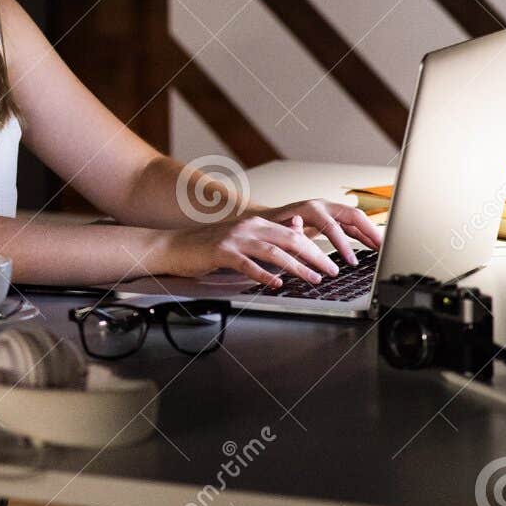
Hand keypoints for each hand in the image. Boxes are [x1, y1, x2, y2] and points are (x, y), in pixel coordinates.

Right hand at [152, 213, 343, 288]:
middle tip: (331, 270)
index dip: (315, 247)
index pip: (293, 233)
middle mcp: (248, 226)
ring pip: (274, 251)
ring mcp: (234, 239)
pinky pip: (247, 264)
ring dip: (297, 266)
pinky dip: (264, 274)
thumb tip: (295, 236)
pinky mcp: (221, 252)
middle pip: (289, 239)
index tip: (331, 261)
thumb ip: (267, 239)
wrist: (174, 246)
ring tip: (314, 279)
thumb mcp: (241, 239)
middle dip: (314, 256)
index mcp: (255, 222)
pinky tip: (276, 283)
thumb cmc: (208, 247)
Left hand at [253, 198, 383, 266]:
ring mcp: (329, 210)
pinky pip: (351, 225)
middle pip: (352, 215)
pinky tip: (372, 245)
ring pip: (355, 219)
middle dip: (368, 231)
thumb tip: (297, 227)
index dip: (343, 244)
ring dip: (370, 232)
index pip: (332, 226)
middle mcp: (322, 206)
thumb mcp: (276, 229)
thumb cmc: (271, 225)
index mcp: (310, 209)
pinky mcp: (331, 217)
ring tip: (383, 248)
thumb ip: (289, 229)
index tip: (351, 262)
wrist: (267, 217)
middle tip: (381, 247)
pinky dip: (363, 234)